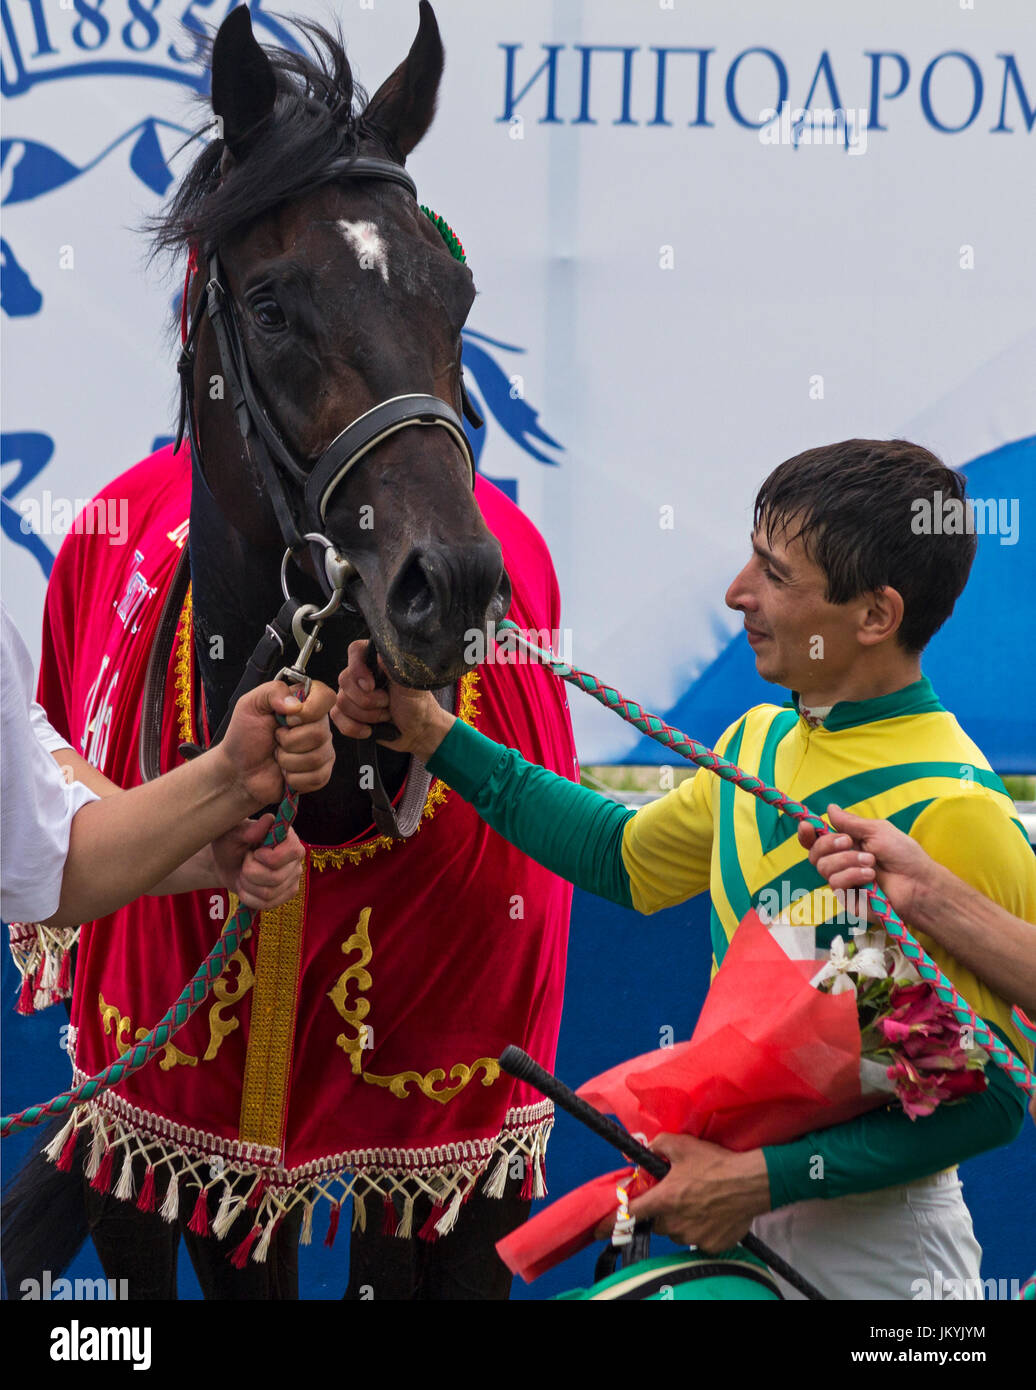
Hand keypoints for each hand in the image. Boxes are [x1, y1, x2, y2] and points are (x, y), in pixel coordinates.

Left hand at [211, 814, 305, 910]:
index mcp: (288, 836)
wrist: (227, 863)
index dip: (267, 858)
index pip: (291, 852)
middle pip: (276, 877)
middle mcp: (296, 856)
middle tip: (244, 863)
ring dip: (247, 886)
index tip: (252, 853)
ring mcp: (294, 876)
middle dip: (250, 873)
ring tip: (243, 874)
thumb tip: (267, 820)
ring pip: (269, 893)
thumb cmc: (230, 842)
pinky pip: (268, 904)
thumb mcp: (232, 834)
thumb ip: (248, 829)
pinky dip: (249, 898)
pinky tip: (245, 888)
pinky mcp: (287, 893)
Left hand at [219, 679, 335, 808]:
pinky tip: (285, 772)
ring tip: (278, 755)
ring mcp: (322, 750)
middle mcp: (317, 725)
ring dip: (288, 760)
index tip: (288, 718)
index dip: (309, 710)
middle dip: (289, 741)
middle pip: (321, 732)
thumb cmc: (245, 737)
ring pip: (317, 757)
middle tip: (276, 739)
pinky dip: (293, 777)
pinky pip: (317, 777)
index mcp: (304, 704)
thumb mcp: (250, 705)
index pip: (326, 697)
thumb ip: (273, 691)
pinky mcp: (321, 773)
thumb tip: (296, 704)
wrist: (240, 771)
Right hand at [331, 640, 454, 760]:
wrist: (417, 731)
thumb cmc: (417, 704)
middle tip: (388, 702)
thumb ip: (396, 666)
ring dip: (367, 715)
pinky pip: (337, 717)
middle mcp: (360, 674)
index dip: (358, 668)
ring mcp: (351, 694)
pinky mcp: (347, 713)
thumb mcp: (411, 684)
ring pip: (341, 702)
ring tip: (385, 715)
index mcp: (376, 660)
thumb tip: (380, 654)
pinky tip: (370, 730)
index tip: (371, 685)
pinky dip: (355, 727)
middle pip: (344, 680)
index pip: (355, 650)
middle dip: (368, 700)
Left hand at [623, 1134, 770, 1253]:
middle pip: (657, 1222)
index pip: (629, 1214)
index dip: (611, 1222)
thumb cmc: (716, 1163)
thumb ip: (658, 1145)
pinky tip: (712, 1213)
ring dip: (680, 1220)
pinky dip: (701, 1229)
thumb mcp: (682, 1144)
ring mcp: (694, 1237)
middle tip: (676, 1195)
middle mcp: (675, 1223)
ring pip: (677, 1232)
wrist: (751, 1182)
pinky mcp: (712, 1246)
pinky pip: (698, 1239)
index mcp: (664, 1200)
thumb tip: (646, 1150)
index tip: (598, 1230)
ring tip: (698, 1201)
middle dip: (661, 1211)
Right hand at [797, 803, 944, 926]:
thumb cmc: (904, 856)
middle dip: (829, 844)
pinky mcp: (847, 898)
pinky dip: (851, 875)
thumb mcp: (877, 831)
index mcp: (847, 844)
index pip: (818, 839)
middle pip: (814, 852)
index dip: (807, 833)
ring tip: (871, 862)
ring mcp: (843, 881)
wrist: (918, 884)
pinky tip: (869, 876)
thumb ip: (850, 822)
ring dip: (846, 860)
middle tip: (849, 842)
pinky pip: (835, 883)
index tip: (807, 826)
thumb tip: (829, 808)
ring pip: (823, 867)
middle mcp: (842, 862)